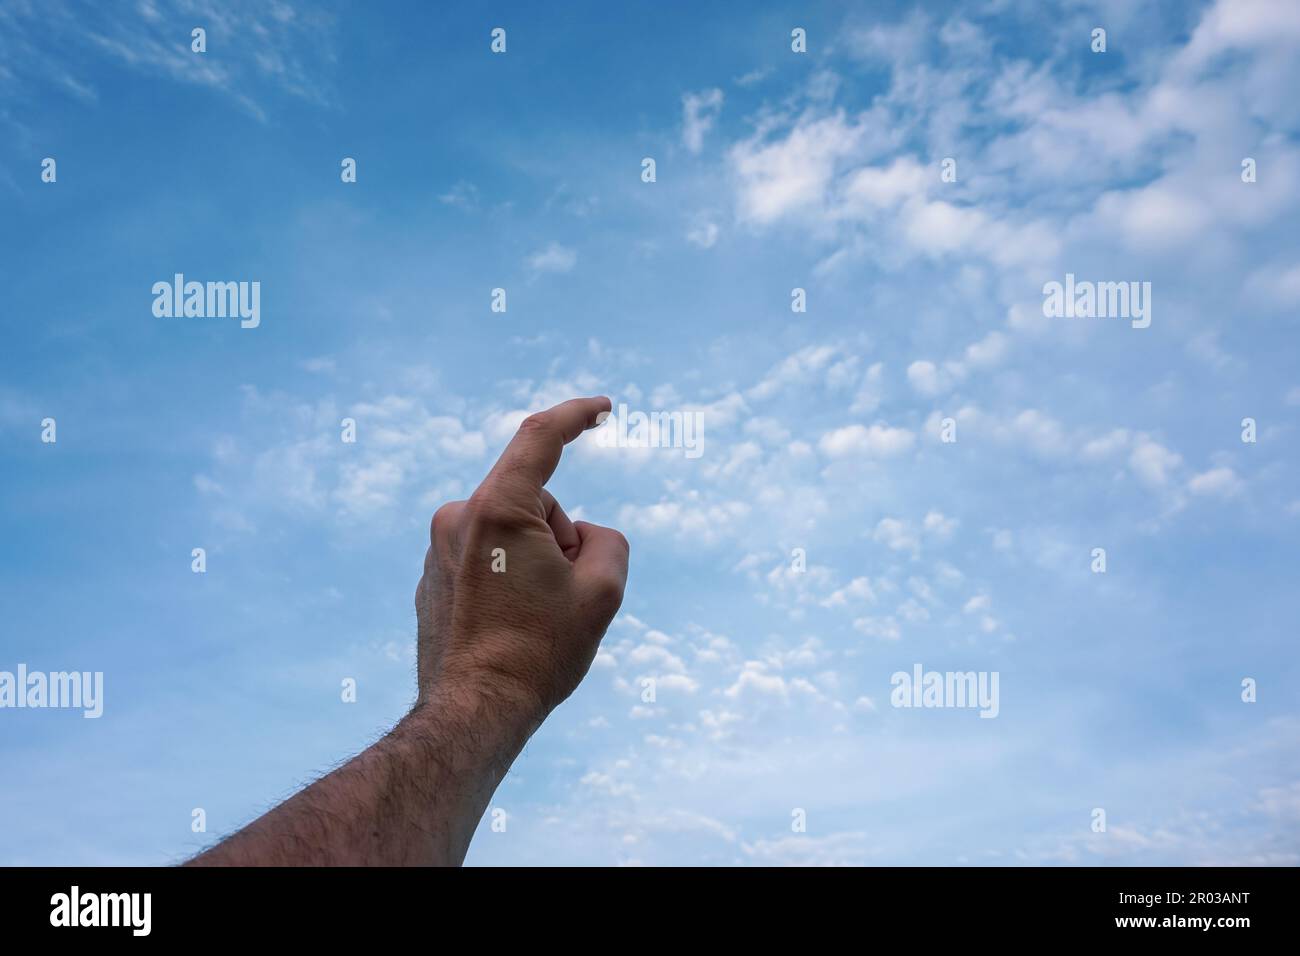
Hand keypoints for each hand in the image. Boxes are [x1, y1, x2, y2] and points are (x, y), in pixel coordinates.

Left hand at [415, 396, 629, 728]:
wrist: (475, 710)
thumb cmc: (540, 651)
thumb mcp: (603, 592)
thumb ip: (608, 540)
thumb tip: (583, 536)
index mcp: (497, 508)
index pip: (540, 438)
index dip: (577, 416)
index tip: (602, 408)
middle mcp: (458, 517)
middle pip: (535, 504)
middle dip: (561, 538)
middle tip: (563, 597)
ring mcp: (439, 548)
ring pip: (512, 533)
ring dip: (535, 561)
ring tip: (534, 618)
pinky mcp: (433, 576)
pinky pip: (488, 558)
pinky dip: (509, 577)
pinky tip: (512, 626)